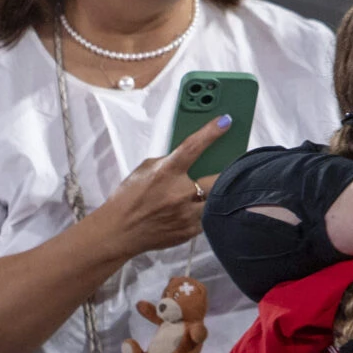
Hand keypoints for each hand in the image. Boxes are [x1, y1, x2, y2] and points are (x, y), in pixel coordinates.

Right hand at [98, 116, 228, 256]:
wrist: (119, 231)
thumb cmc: (129, 198)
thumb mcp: (145, 171)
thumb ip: (169, 162)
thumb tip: (192, 157)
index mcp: (166, 172)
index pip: (193, 146)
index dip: (211, 132)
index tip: (225, 121)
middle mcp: (180, 193)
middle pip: (218, 178)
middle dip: (226, 173)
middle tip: (233, 169)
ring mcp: (186, 214)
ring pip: (218, 201)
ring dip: (218, 195)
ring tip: (216, 192)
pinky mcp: (190, 231)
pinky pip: (209, 218)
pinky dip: (207, 212)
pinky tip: (201, 210)